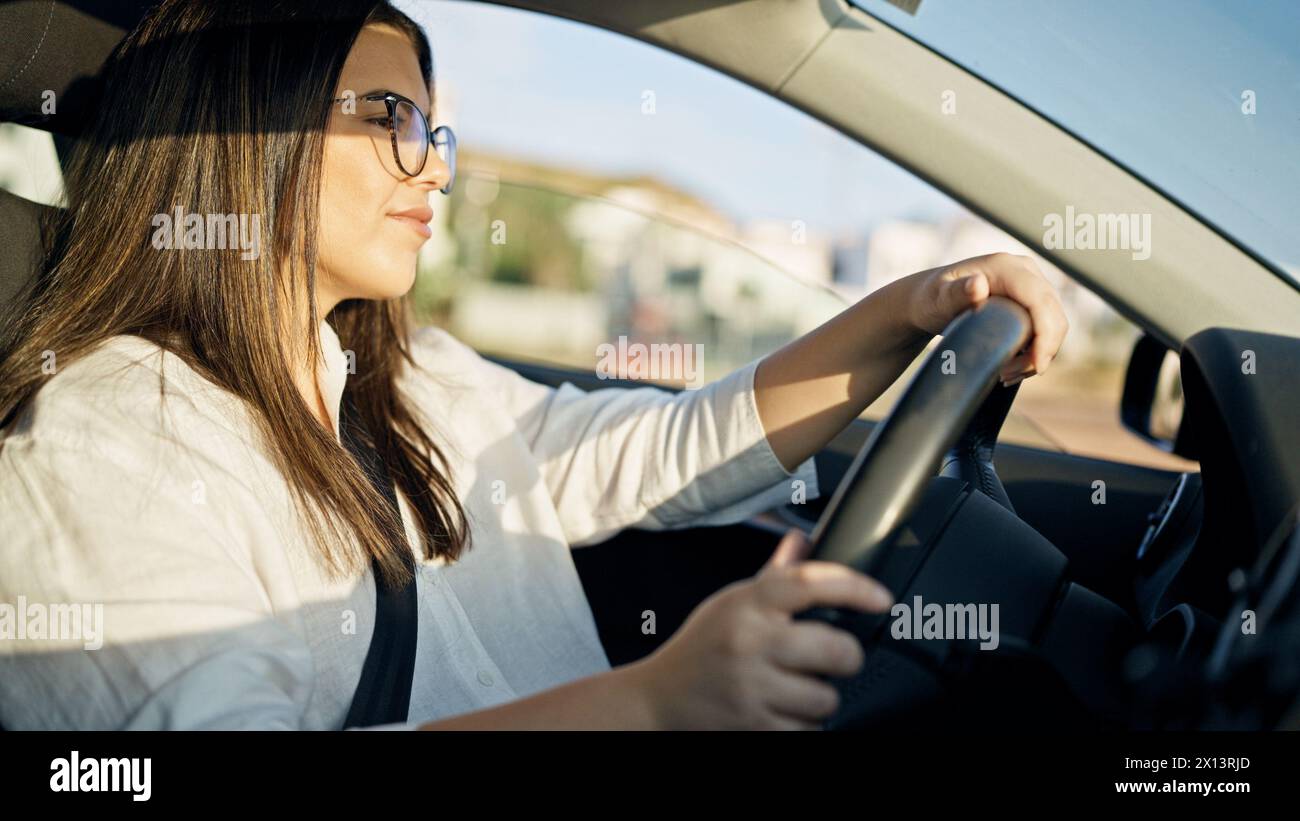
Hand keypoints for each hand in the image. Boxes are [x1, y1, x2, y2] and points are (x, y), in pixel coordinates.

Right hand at [636, 529, 892, 729]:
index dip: (854, 587)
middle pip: (835, 649)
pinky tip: (783, 712)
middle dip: (845, 657)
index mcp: (746, 604)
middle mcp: (749, 642)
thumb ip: (773, 577)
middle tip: (833, 658)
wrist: (657, 700)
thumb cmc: (702, 648)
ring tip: (797, 690)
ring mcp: (751, 688)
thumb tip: (803, 540)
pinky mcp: (753, 727)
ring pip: (826, 697)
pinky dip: (803, 725)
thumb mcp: (731, 604)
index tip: (881, 599)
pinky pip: (808, 730)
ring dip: (821, 697)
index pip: (810, 583)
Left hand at [906, 252, 1068, 385]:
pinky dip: (1036, 351)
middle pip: (1053, 315)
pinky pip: (1046, 328)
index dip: (1046, 335)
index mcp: (1006, 267)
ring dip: (1038, 355)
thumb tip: (978, 285)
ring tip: (1005, 374)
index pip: (1040, 300)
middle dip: (1041, 351)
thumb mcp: (937, 298)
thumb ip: (956, 293)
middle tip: (1007, 375)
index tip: (1037, 365)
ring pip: (1054, 324)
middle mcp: (1025, 271)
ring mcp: (1031, 285)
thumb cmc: (931, 299)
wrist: (929, 300)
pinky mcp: (1031, 301)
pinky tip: (1013, 368)